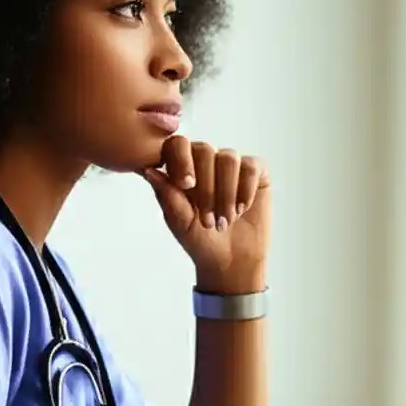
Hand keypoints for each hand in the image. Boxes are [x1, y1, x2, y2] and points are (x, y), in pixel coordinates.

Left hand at [142, 135, 270, 293]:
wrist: (231, 260)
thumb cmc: (200, 240)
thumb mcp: (179, 221)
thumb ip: (167, 195)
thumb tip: (149, 171)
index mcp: (181, 167)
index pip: (177, 144)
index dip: (181, 159)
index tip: (186, 185)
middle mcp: (206, 161)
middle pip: (204, 150)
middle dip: (206, 188)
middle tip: (208, 221)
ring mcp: (231, 165)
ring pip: (228, 159)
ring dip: (226, 194)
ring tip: (225, 221)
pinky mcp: (256, 172)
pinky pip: (251, 167)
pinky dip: (245, 190)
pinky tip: (242, 209)